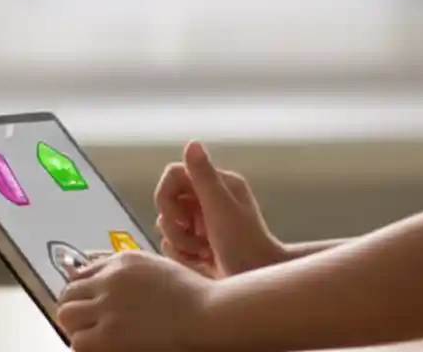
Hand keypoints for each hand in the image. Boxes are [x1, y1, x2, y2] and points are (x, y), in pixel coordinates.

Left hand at [57, 251, 212, 351]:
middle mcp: (110, 280)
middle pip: (68, 293)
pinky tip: (102, 346)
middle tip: (88, 322)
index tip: (88, 303)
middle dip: (75, 307)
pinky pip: (78, 341)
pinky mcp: (108, 335)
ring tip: (94, 335)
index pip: (82, 272)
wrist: (206, 314)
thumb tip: (102, 274)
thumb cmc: (192, 295)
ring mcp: (107, 307)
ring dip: (77, 326)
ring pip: (67, 315)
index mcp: (123, 260)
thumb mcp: (158, 268)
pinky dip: (86, 344)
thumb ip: (129, 271)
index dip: (83, 291)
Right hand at [154, 141, 284, 277]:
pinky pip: (172, 247)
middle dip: (175, 226)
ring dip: (181, 243)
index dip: (166, 195)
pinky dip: (183, 257)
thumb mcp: (222, 207)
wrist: (256, 279)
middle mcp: (208, 201)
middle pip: (166, 203)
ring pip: (166, 227)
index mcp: (217, 185)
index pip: (173, 175)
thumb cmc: (244, 244)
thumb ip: (204, 176)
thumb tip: (192, 142)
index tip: (176, 216)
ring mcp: (202, 224)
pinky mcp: (197, 246)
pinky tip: (203, 262)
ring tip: (205, 252)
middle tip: (198, 238)